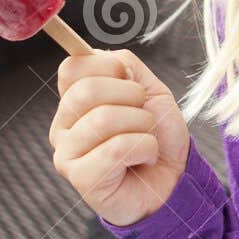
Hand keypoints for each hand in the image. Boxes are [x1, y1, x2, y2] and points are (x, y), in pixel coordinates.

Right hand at [49, 46, 190, 224]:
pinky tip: (144, 159)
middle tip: (144, 116)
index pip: (72, 67)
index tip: (131, 84)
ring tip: (147, 140)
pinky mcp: (81, 179)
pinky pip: (116, 148)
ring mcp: (67, 154)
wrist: (175, 180)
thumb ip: (126, 66)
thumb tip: (105, 58)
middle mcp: (62, 126)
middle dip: (131, 96)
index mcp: (73, 101)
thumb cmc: (158, 136)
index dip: (108, 66)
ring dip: (142, 126)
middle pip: (86, 90)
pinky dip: (144, 148)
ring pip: (103, 119)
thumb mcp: (149, 89)